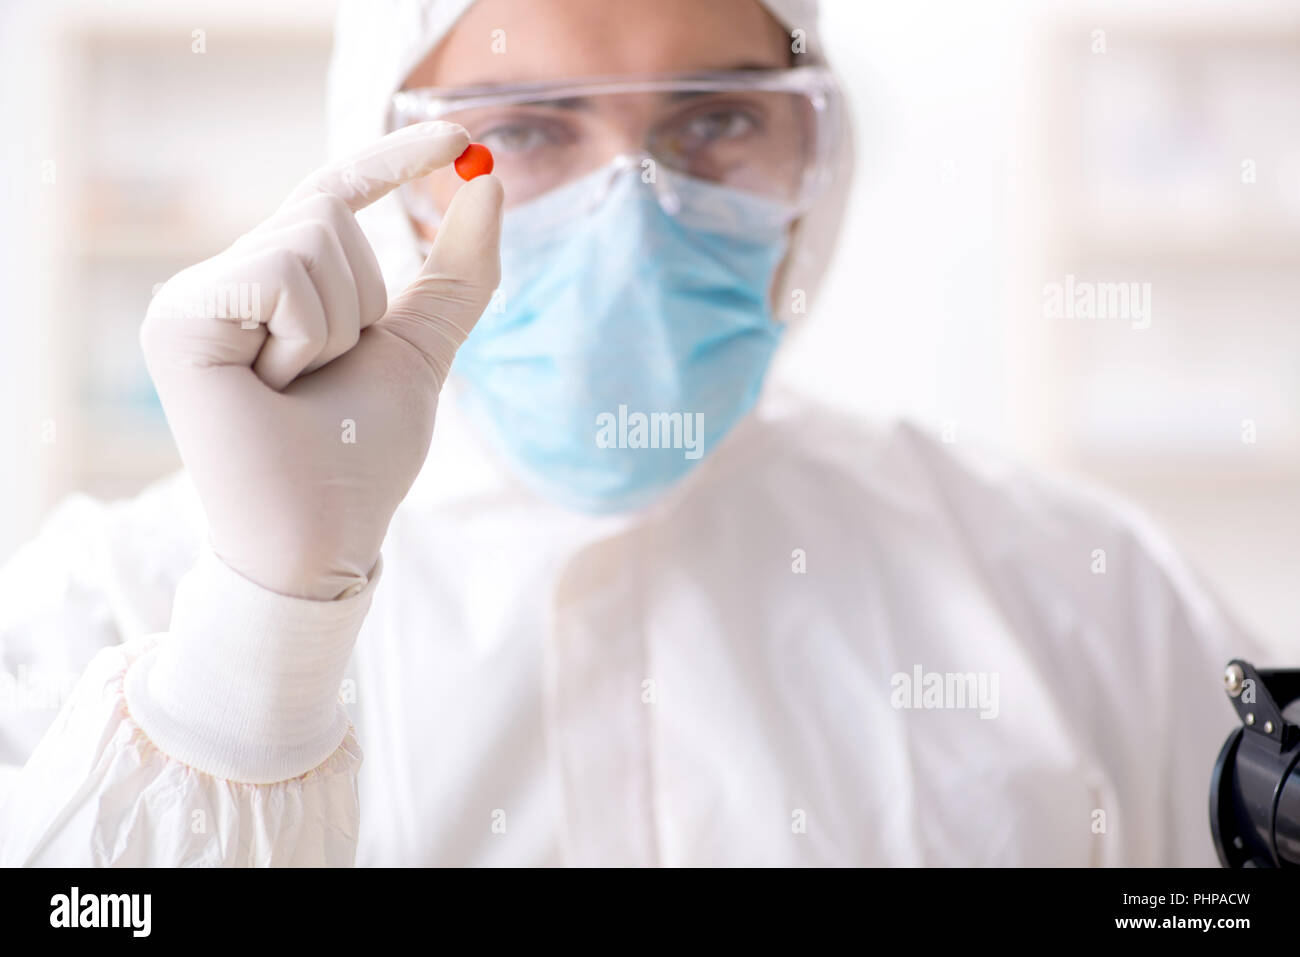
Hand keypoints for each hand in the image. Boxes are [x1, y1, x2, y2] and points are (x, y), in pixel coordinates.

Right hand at [141, 122, 502, 599]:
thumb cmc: (363, 457)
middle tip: (324, 378)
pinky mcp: (176, 316)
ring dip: (338, 327)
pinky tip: (271, 388)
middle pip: (331, 214)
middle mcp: (229, 279)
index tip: (460, 137)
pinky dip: (306, 337)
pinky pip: (283, 273)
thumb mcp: (421, 349)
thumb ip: (454, 274)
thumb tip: (490, 186)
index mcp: (280, 286)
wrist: (319, 536)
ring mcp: (194, 294)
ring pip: (313, 238)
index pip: (335, 195)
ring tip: (296, 389)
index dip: (394, 160)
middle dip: (363, 305)